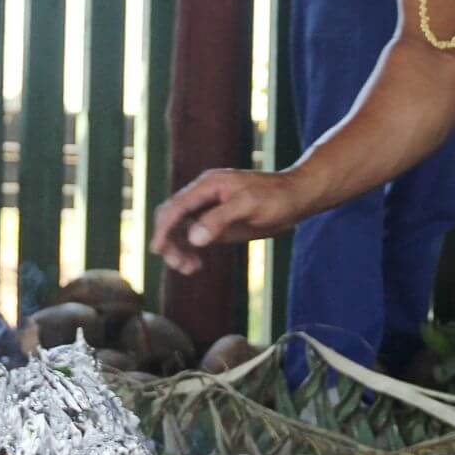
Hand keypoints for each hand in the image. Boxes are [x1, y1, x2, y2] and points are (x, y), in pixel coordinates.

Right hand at [150, 169, 305, 274]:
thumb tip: (193, 238)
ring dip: (179, 249)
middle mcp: (204, 195)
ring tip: (189, 269)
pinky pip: (195, 236)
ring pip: (181, 230)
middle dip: (170, 241)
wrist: (296, 197)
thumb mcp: (248, 206)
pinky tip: (195, 265)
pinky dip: (190, 251)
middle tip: (179, 264)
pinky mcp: (217, 222)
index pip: (176, 207)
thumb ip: (219, 220)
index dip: (164, 228)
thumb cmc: (276, 197)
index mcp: (207, 185)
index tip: (158, 249)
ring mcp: (209, 209)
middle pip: (173, 217)